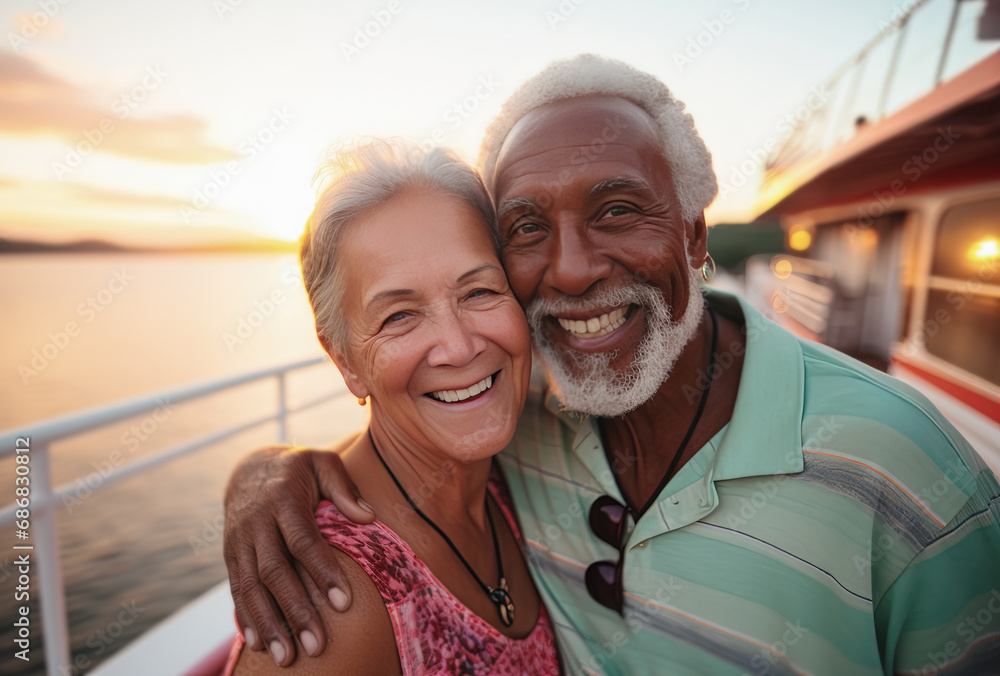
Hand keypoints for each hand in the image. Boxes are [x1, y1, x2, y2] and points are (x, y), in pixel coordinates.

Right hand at [223, 439, 373, 665]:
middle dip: (294, 611)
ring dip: (268, 625)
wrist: (249, 466)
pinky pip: (235, 590)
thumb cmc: (298, 468)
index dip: (322, 572)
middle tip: (316, 646)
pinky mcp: (229, 555)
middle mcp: (255, 522)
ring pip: (249, 587)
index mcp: (282, 498)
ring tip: (286, 657)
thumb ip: (344, 487)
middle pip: (273, 571)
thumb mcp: (322, 463)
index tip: (343, 604)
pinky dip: (246, 618)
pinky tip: (259, 644)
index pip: (303, 540)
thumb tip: (368, 516)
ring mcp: (238, 540)